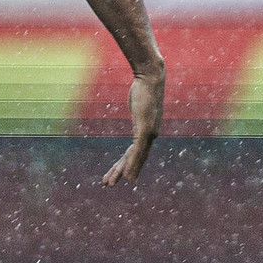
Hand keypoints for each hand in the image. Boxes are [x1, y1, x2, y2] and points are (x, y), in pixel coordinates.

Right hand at [102, 66, 164, 185]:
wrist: (151, 78)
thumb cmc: (144, 88)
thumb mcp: (139, 102)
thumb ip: (139, 109)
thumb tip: (138, 106)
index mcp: (149, 131)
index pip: (137, 152)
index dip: (128, 165)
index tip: (120, 175)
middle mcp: (152, 134)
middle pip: (136, 159)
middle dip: (123, 173)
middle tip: (110, 185)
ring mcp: (150, 133)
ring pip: (135, 158)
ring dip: (122, 172)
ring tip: (110, 183)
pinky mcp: (146, 129)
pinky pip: (136, 150)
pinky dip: (131, 164)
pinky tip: (126, 175)